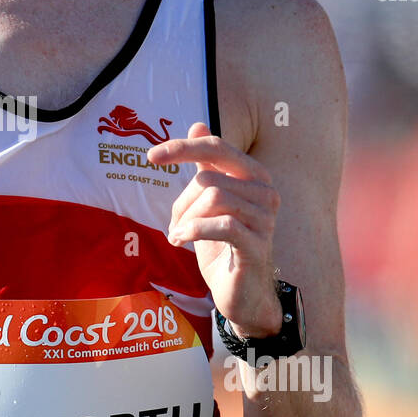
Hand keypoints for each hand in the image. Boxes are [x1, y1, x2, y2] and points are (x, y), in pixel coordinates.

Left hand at [147, 121, 281, 336]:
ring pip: (213, 199)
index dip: (183, 148)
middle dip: (182, 202)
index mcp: (254, 175)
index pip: (217, 147)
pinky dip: (193, 230)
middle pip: (208, 178)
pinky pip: (222, 225)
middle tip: (174, 223)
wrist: (241, 292)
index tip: (151, 157)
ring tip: (178, 235)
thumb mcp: (210, 202)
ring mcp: (265, 219)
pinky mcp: (258, 244)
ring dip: (185, 219)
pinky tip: (180, 240)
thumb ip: (206, 165)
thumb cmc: (223, 244)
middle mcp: (266, 192)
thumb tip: (197, 124)